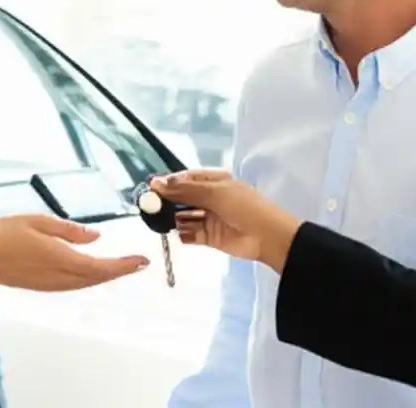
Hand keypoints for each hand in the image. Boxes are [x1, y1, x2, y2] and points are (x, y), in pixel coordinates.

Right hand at [0, 214, 149, 290]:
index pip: (99, 266)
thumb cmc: (1, 235)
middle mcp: (58, 276)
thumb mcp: (37, 221)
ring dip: (107, 275)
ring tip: (124, 265)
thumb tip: (96, 236)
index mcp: (58, 258)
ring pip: (87, 283)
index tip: (142, 260)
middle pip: (97, 278)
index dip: (123, 265)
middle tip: (140, 262)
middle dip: (121, 271)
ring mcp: (51, 285)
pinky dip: (91, 277)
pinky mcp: (44, 287)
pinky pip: (74, 284)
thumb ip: (68, 230)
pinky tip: (95, 270)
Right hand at [150, 170, 301, 272]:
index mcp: (214, 181)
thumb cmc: (244, 207)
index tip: (150, 187)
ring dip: (170, 217)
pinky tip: (171, 232)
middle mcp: (210, 198)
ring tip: (154, 219)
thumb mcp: (214, 193)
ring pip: (183, 216)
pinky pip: (189, 233)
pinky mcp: (209, 237)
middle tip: (147, 205)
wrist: (268, 237)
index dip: (169, 182)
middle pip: (182, 197)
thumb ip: (185, 190)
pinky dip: (180, 233)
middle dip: (166, 201)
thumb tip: (156, 183)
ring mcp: (208, 218)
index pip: (186, 179)